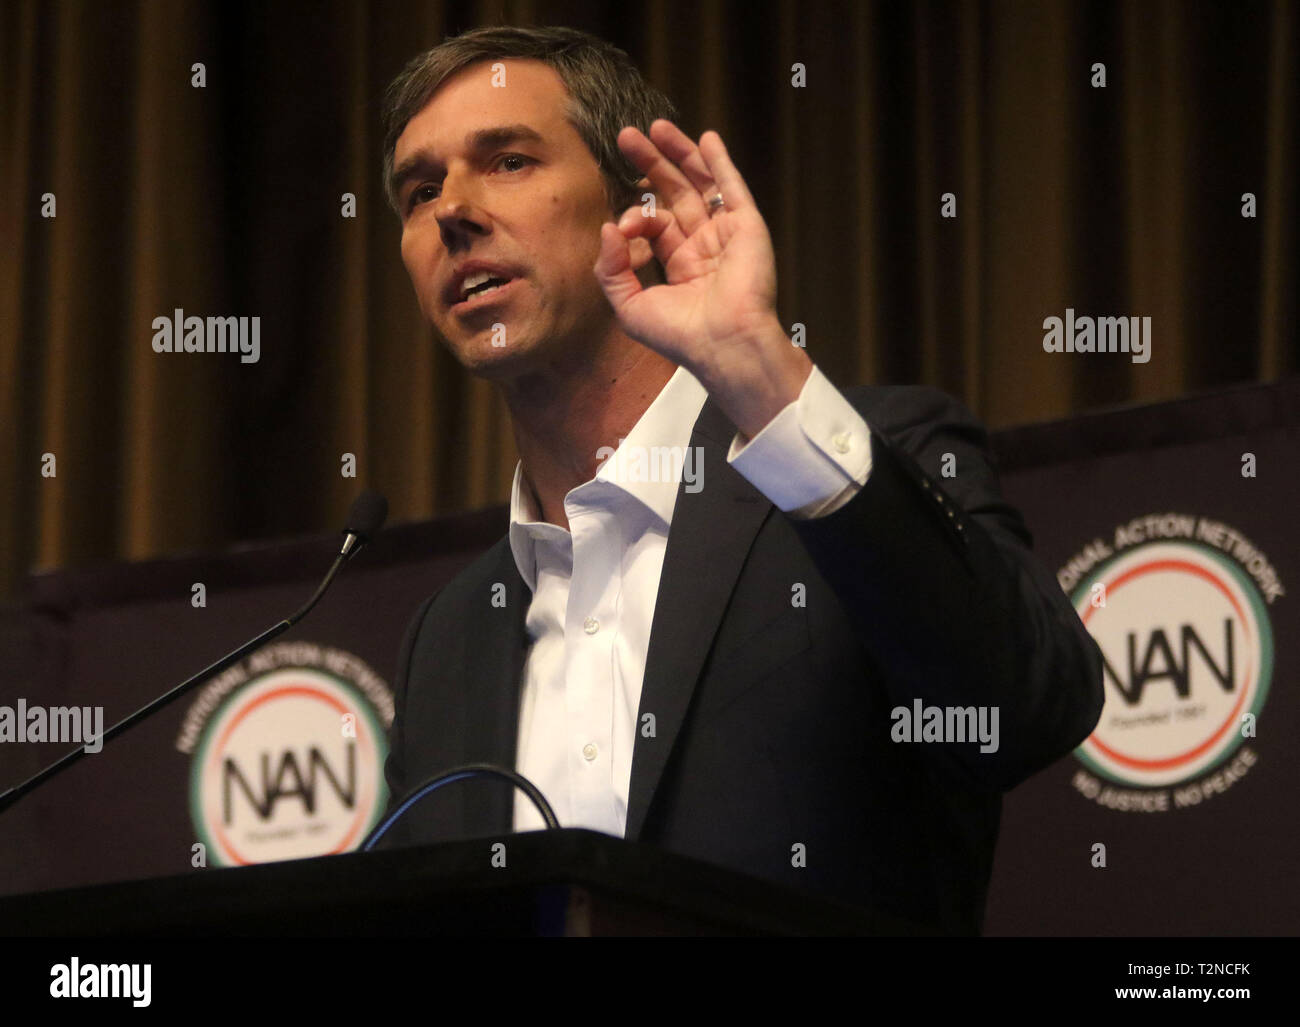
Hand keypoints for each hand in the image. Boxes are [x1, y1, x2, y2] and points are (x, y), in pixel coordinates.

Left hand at [593, 120, 811, 439]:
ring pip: (701, 184)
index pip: (654, 224)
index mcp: (681, 265)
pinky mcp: (746, 227)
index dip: (635, 216)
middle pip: (675, 194)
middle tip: (627, 138)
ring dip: (680, 153)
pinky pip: (731, 188)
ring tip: (656, 126)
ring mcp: (726, 234)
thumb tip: (608, 227)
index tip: (623, 226)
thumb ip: (611, 269)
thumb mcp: (629, 306)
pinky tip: (707, 139)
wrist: (724, 343)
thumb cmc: (680, 336)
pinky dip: (720, 162)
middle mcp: (704, 246)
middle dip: (651, 164)